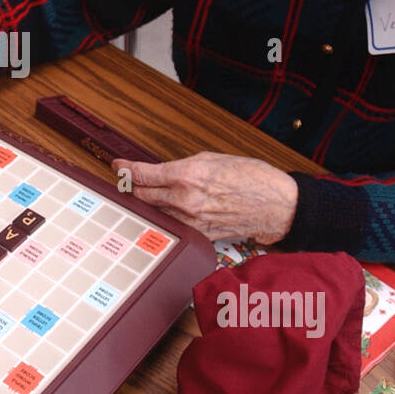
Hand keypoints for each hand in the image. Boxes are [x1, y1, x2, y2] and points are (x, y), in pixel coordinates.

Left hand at [114, 152, 298, 243]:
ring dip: (149, 205)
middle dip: (133, 187)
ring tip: (145, 196)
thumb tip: (164, 171)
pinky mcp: (200, 235)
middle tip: (127, 182)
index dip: (126, 170)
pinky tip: (168, 212)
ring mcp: (191, 221)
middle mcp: (185, 200)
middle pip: (143, 196)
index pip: (143, 175)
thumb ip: (184, 166)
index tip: (118, 167)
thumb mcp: (212, 159)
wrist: (277, 205)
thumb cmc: (252, 177)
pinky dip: (168, 218)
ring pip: (156, 213)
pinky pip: (175, 226)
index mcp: (187, 176)